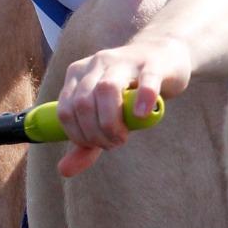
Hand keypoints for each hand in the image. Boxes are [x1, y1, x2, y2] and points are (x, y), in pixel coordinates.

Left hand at [52, 34, 190, 176]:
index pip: (65, 110)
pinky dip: (142, 100)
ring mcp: (124, 61)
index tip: (97, 145)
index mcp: (78, 73)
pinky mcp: (151, 64)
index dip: (78, 136)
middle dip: (96, 133)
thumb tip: (63, 171)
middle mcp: (97, 63)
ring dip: (112, 122)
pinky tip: (141, 116)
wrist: (164, 56)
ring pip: (107, 90)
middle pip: (84, 103)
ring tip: (123, 136)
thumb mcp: (103, 116)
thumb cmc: (130, 91)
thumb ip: (85, 143)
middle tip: (114, 142)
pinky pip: (145, 80)